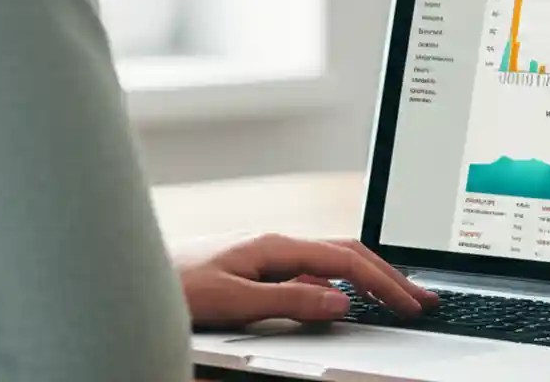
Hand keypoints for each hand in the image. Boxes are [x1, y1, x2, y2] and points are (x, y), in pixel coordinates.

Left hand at [176, 234, 438, 328]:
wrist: (128, 274)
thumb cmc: (173, 285)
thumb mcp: (232, 300)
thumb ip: (287, 301)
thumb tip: (340, 303)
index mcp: (274, 245)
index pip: (345, 261)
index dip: (383, 283)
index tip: (411, 305)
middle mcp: (274, 244)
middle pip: (346, 253)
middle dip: (388, 274)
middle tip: (421, 298)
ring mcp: (265, 254)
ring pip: (330, 261)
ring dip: (367, 276)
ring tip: (395, 293)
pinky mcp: (256, 267)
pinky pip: (310, 270)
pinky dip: (340, 282)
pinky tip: (344, 297)